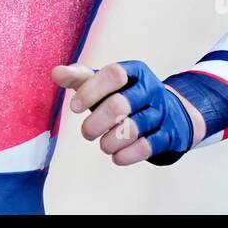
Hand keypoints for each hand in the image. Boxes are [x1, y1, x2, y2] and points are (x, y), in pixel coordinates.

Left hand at [51, 60, 194, 165]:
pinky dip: (126, 155)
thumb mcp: (106, 83)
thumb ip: (81, 77)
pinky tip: (116, 156)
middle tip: (86, 132)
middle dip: (96, 122)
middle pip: (120, 104)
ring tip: (103, 144)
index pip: (114, 74)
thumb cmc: (128, 95)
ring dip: (109, 141)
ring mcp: (162, 112)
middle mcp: (150, 89)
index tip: (74, 107)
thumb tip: (56, 73)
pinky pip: (147, 147)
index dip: (91, 90)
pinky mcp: (168, 135)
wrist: (171, 113)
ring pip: (133, 128)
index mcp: (134, 71)